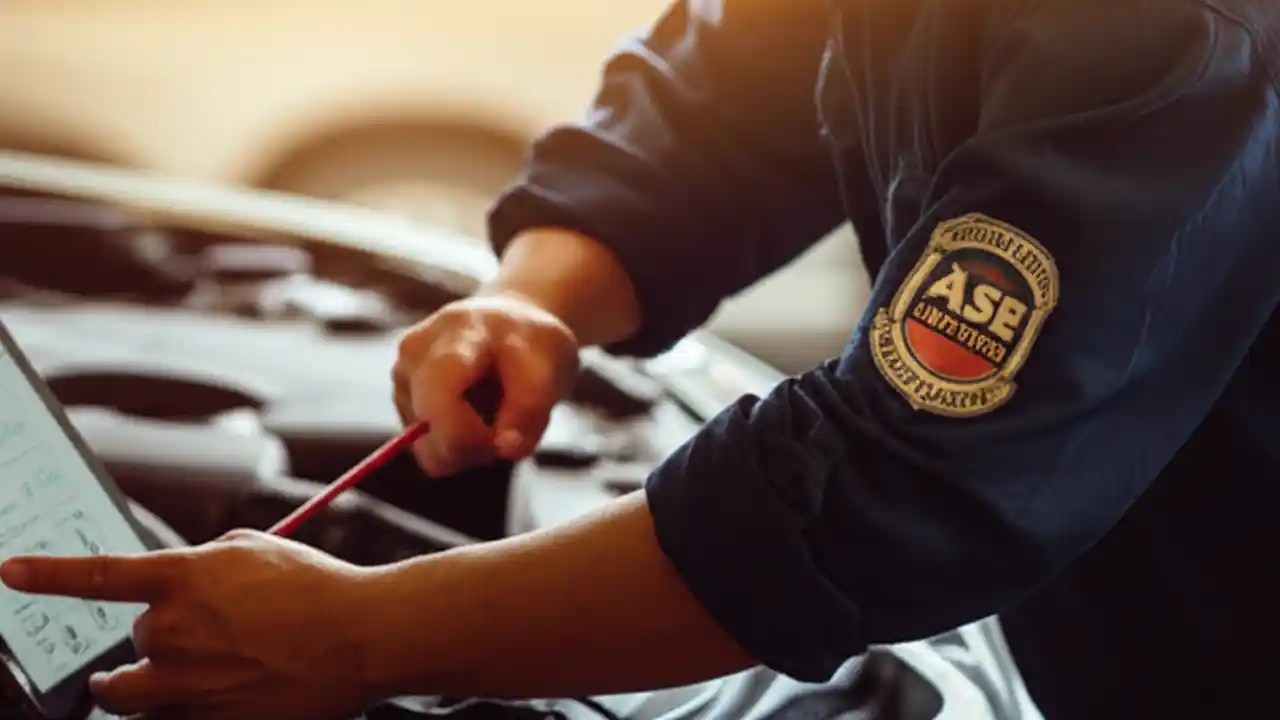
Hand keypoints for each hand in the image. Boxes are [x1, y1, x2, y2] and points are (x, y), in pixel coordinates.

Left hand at [0, 530, 376, 719]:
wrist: (361, 638)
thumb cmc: (315, 586)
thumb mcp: (254, 549)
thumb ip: (200, 563)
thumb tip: (174, 585)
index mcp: (183, 579)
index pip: (97, 576)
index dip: (47, 574)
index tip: (9, 572)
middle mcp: (173, 632)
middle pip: (131, 642)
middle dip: (160, 639)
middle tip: (212, 633)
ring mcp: (186, 684)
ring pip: (132, 691)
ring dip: (147, 683)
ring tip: (187, 674)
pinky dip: (183, 708)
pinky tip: (227, 689)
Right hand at [394, 291, 579, 475]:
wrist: (508, 322)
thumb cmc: (530, 345)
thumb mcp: (550, 367)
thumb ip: (532, 408)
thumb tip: (506, 450)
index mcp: (455, 336)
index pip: (438, 396)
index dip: (467, 436)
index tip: (504, 438)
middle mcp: (414, 353)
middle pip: (429, 437)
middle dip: (475, 447)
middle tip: (508, 426)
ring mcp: (401, 377)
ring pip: (431, 451)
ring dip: (469, 446)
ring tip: (491, 410)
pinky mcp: (400, 400)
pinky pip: (430, 450)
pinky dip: (457, 443)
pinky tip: (472, 412)